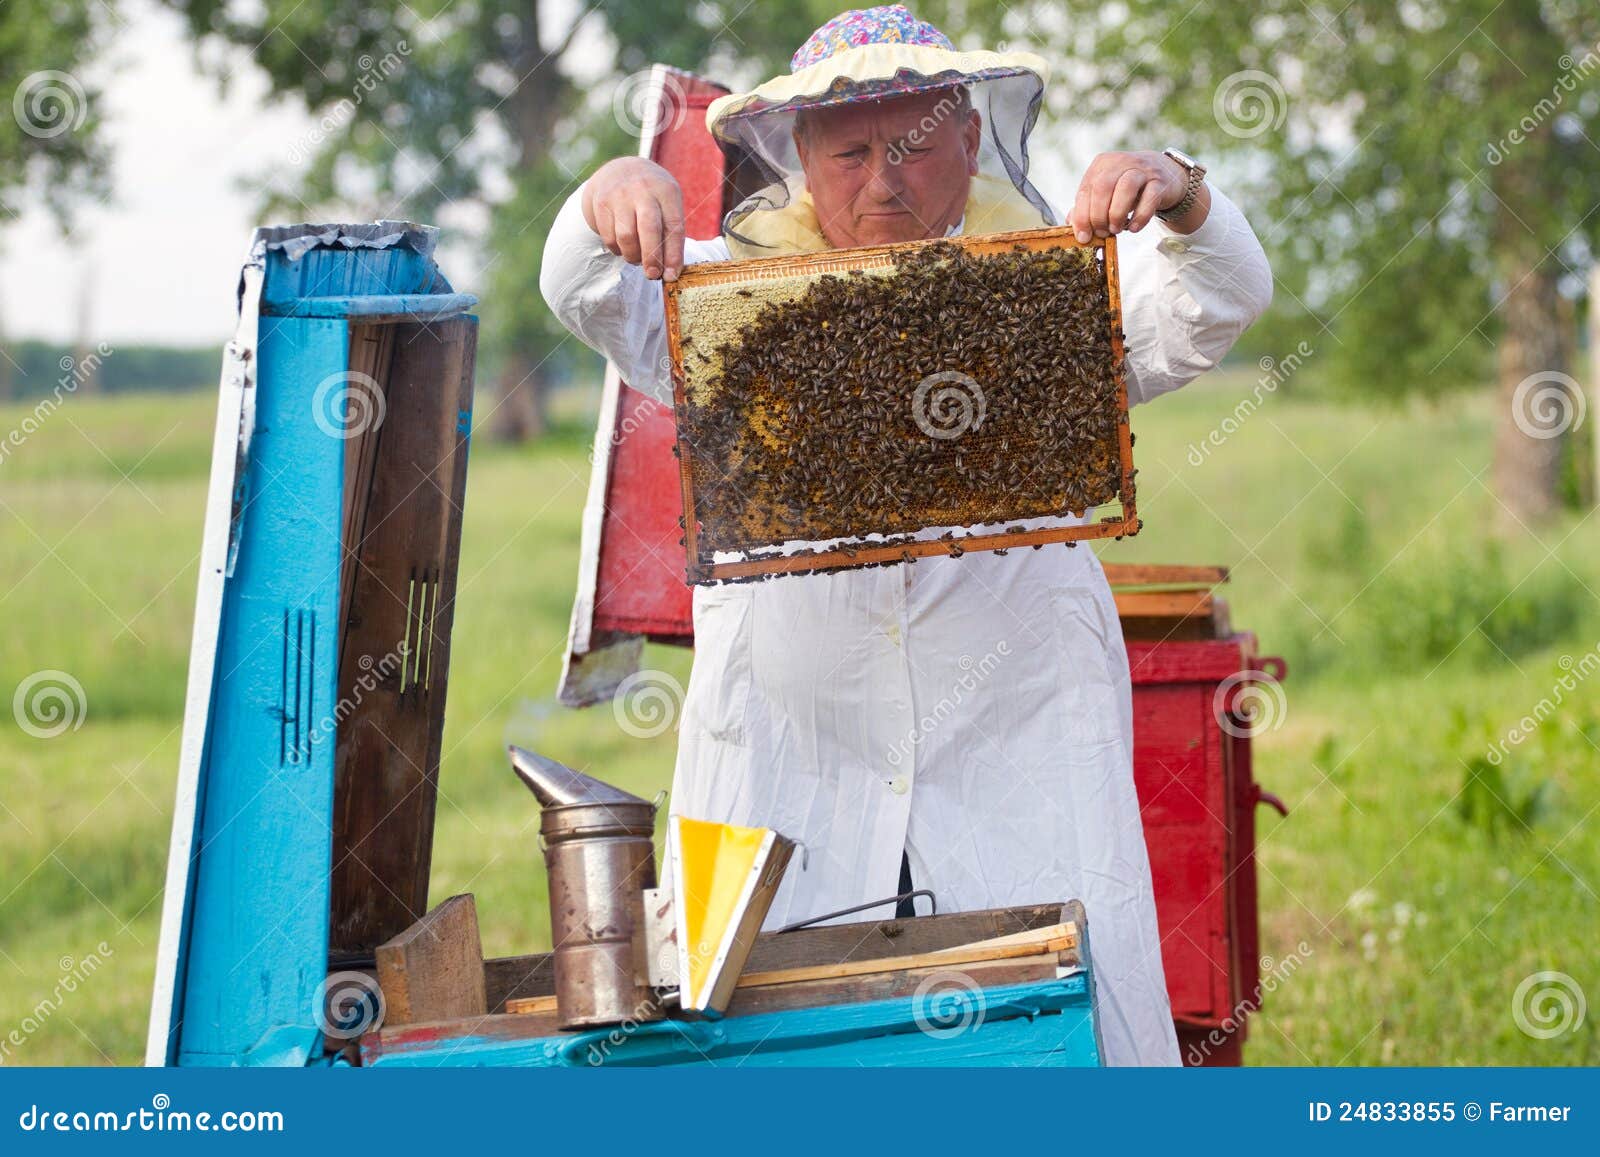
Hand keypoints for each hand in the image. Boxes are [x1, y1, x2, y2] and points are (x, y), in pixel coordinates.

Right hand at [581, 157, 685, 280]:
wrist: (619, 170)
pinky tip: (622, 244)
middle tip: (652, 275)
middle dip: (651, 258)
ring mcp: (620, 195)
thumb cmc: (650, 197)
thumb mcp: (666, 205)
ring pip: (626, 237)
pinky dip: (617, 249)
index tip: (672, 276)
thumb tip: (669, 272)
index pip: (673, 227)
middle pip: (649, 230)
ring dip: (632, 255)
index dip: (673, 255)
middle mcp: (643, 190)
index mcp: (667, 191)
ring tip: (636, 256)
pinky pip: (609, 237)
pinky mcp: (601, 202)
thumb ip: (669, 234)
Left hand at [1068, 150, 1194, 242]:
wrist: (1164, 173)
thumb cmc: (1128, 187)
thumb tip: (1072, 226)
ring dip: (1117, 214)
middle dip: (1098, 216)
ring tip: (1116, 229)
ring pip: (1125, 188)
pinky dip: (1140, 216)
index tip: (1083, 237)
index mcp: (1102, 164)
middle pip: (1103, 187)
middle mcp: (1121, 162)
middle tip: (1102, 233)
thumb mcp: (1106, 192)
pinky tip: (1134, 228)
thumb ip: (1088, 206)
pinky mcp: (1159, 181)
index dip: (1082, 216)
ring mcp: (1142, 169)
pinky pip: (1149, 198)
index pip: (1085, 190)